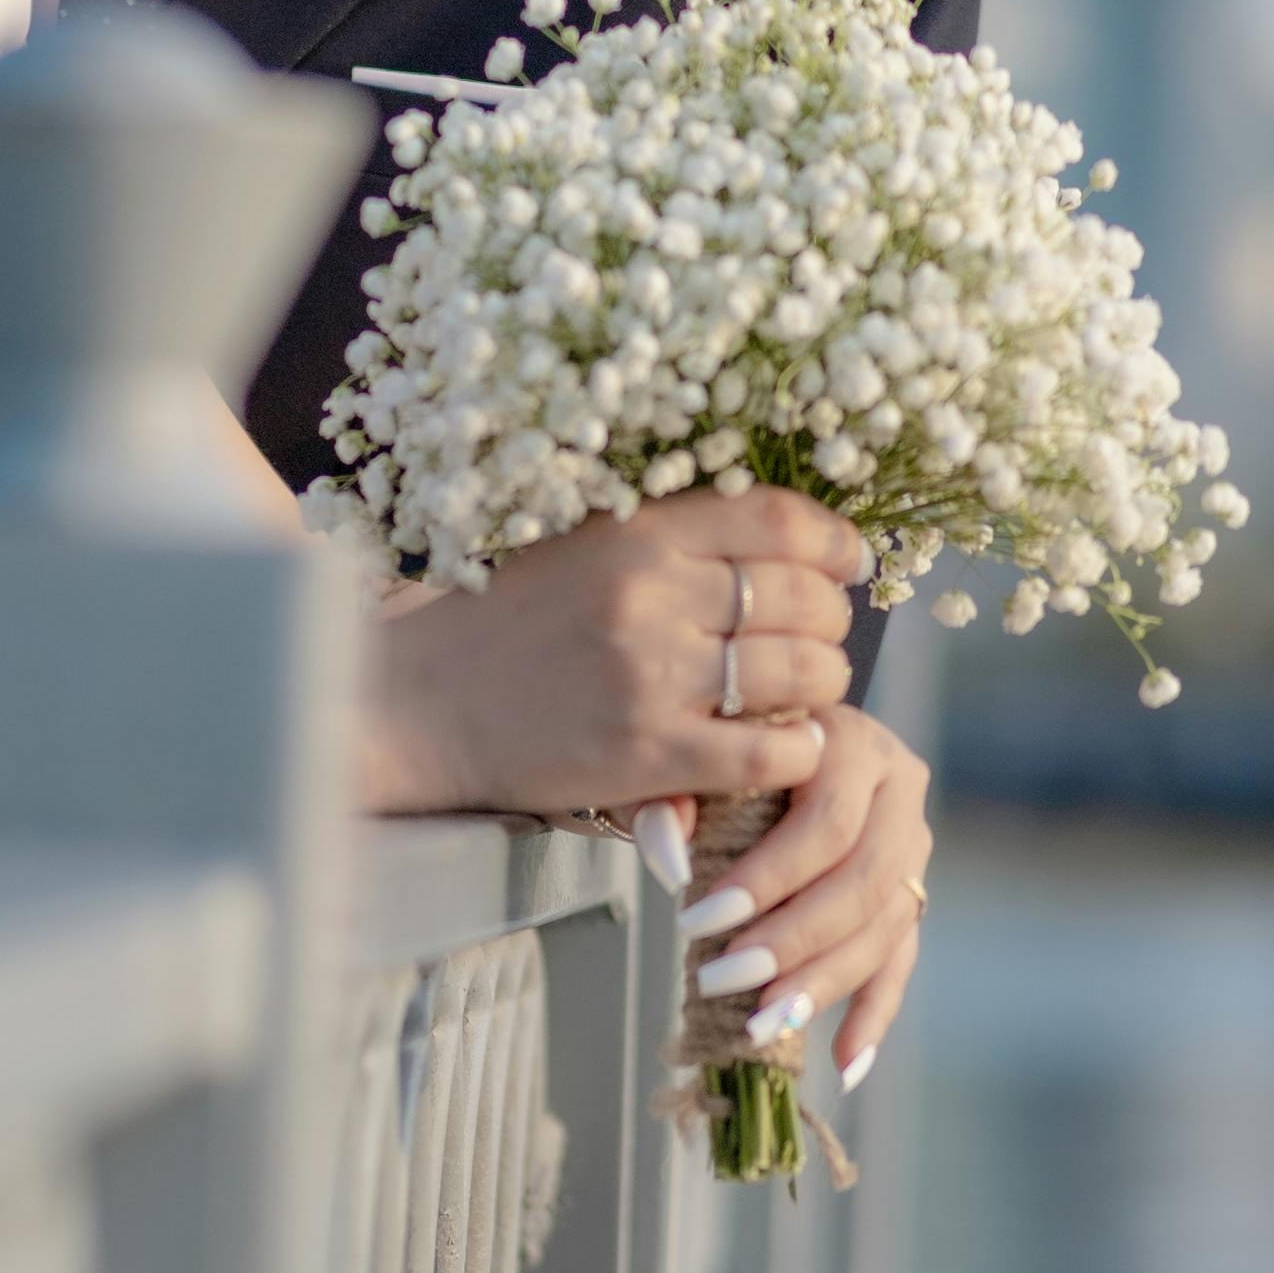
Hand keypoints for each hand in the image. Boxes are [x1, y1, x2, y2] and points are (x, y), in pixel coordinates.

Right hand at [355, 488, 862, 824]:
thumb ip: (674, 537)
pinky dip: (798, 748)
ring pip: (802, 674)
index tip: (850, 562)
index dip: (836, 542)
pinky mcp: (650, 752)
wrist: (423, 702)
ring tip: (803, 692)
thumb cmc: (511, 620)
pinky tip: (787, 743)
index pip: (779, 520)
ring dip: (822, 685)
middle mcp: (650, 594)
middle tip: (816, 638)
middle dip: (830, 622)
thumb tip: (791, 535)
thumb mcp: (585, 546)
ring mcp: (652, 675)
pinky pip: (771, 750)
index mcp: (637, 531)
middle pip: (804, 599)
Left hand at [660, 709, 930, 1093]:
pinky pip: (901, 960)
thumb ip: (671, 797)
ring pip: (883, 927)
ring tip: (760, 1026)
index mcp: (848, 739)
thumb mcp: (692, 753)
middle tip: (720, 980)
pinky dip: (874, 1015)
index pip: (823, 823)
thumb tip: (670, 861)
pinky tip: (843, 1065)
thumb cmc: (721, 744)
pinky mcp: (911, 891)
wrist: (764, 730)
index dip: (765, 880)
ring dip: (821, 984)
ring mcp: (914, 842)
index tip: (694, 922)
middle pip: (861, 883)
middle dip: (790, 942)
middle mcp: (897, 787)